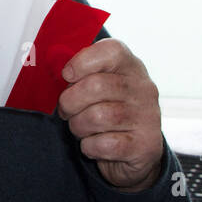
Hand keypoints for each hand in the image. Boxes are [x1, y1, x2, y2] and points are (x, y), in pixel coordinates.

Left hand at [57, 38, 163, 190]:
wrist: (136, 150)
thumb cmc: (107, 110)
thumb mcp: (98, 84)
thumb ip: (79, 73)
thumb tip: (54, 69)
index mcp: (130, 67)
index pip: (112, 51)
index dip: (81, 62)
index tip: (67, 75)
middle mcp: (144, 89)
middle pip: (96, 86)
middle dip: (70, 101)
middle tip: (66, 110)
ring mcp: (147, 117)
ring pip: (97, 117)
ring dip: (78, 126)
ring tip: (81, 127)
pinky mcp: (145, 145)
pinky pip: (103, 144)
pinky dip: (89, 146)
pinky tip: (94, 144)